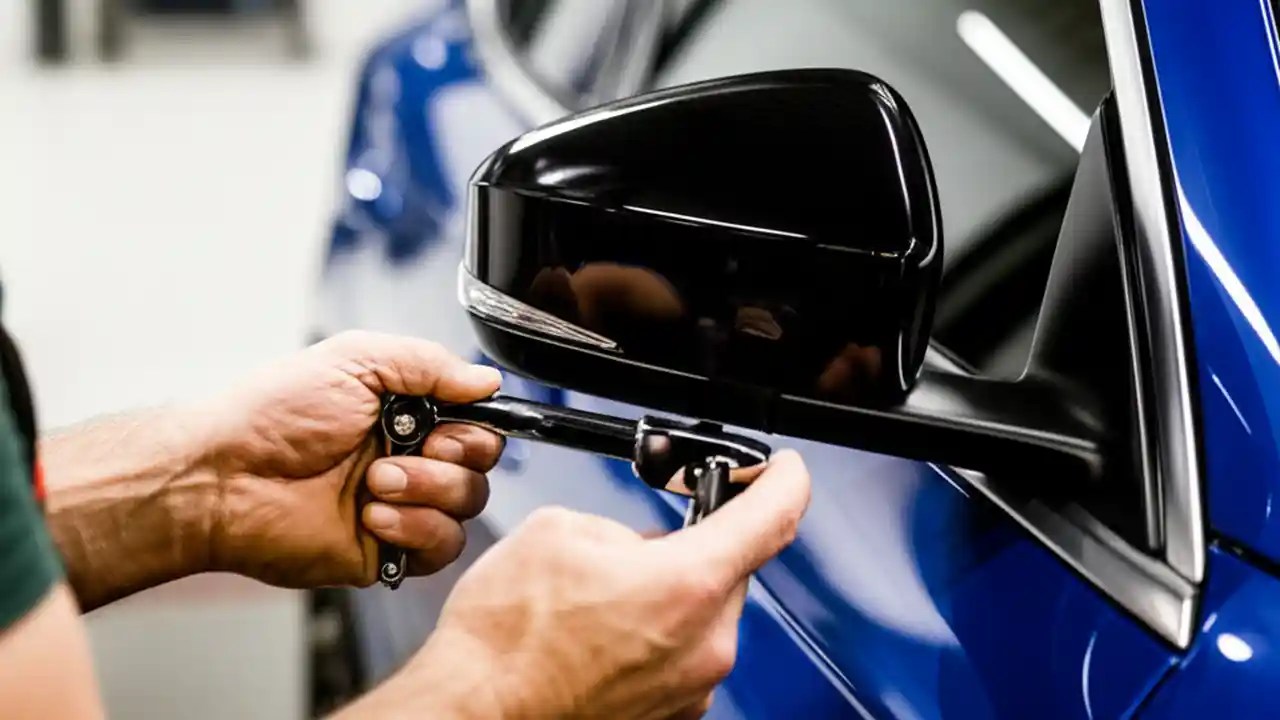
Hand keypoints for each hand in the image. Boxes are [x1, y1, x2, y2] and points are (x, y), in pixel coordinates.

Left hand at [202, 330, 503, 587]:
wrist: (225, 476)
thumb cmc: (273, 414)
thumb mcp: (357, 360)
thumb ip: (430, 363)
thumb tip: (487, 380)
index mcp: (405, 411)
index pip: (476, 423)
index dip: (475, 427)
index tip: (448, 423)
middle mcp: (408, 457)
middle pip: (481, 467)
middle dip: (452, 458)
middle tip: (407, 450)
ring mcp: (401, 506)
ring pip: (467, 507)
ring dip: (429, 491)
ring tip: (376, 482)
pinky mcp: (388, 551)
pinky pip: (440, 548)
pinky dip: (417, 529)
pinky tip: (373, 516)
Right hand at [339, 450, 810, 718]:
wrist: (473, 713)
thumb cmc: (505, 640)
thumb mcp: (558, 531)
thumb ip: (621, 525)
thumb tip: (636, 545)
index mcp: (689, 583)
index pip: (775, 515)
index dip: (786, 480)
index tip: (784, 470)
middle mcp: (705, 642)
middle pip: (728, 570)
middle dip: (690, 549)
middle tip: (638, 547)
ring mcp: (690, 687)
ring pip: (700, 616)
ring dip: (665, 598)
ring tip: (596, 605)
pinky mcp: (670, 716)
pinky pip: (679, 656)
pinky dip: (650, 639)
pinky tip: (597, 639)